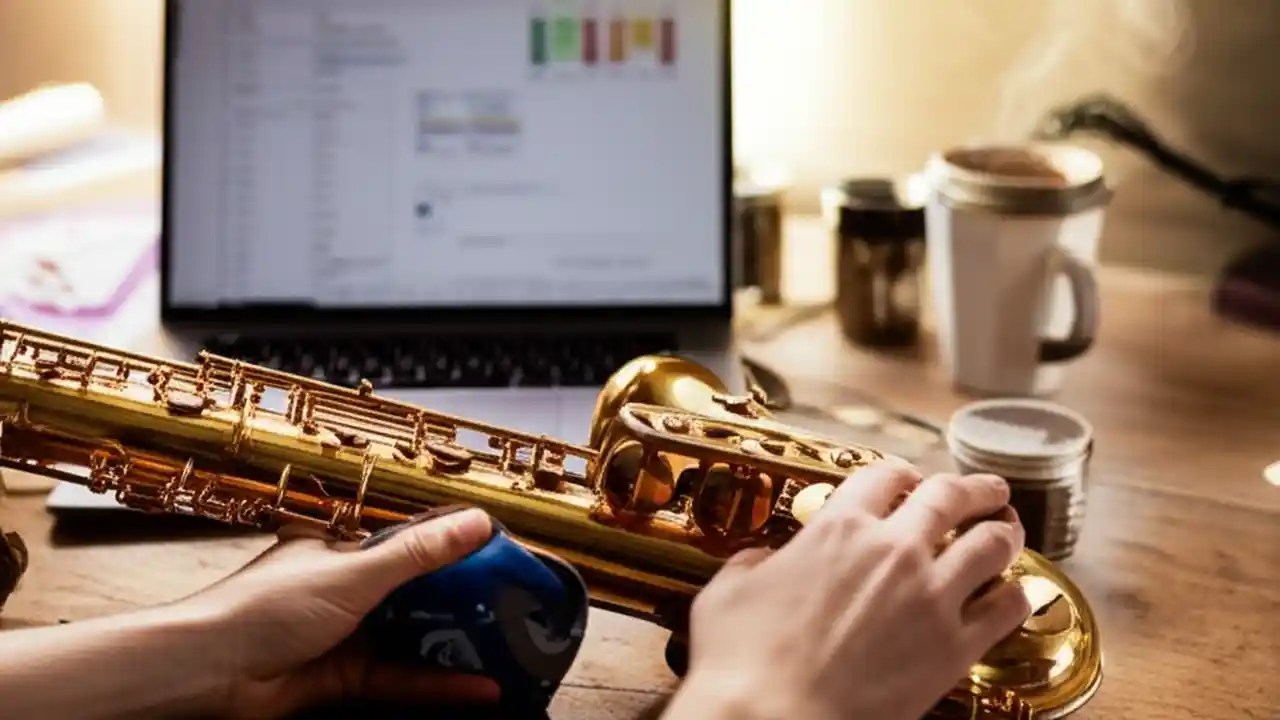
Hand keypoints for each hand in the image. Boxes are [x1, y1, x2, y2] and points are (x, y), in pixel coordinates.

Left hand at [182, 507, 501, 717]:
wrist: (209, 674)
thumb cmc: (267, 609)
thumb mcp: (355, 572)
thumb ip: (419, 552)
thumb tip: (478, 521)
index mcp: (340, 543)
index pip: (408, 536)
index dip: (453, 543)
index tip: (501, 550)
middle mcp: (344, 584)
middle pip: (416, 588)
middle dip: (464, 598)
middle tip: (518, 602)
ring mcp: (346, 632)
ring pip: (413, 634)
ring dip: (456, 642)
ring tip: (510, 645)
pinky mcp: (345, 677)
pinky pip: (401, 676)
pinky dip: (438, 683)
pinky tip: (479, 688)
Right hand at [665, 461, 1030, 719]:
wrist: (774, 719)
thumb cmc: (741, 662)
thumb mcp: (727, 593)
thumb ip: (752, 565)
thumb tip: (763, 561)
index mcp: (838, 528)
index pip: (884, 475)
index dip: (901, 473)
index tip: (909, 480)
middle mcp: (893, 550)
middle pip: (950, 496)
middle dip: (974, 488)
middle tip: (986, 489)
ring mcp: (931, 597)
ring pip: (992, 543)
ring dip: (1005, 530)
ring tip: (1010, 528)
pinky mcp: (954, 648)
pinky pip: (1006, 608)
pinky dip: (1016, 594)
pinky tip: (1014, 592)